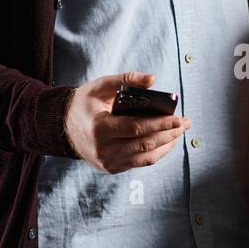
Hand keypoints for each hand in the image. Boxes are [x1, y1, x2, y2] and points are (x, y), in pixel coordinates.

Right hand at [63, 72, 190, 172]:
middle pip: (145, 145)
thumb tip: (152, 79)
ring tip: (179, 132)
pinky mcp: (111, 168)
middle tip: (186, 123)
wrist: (62, 126)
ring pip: (145, 158)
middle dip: (169, 134)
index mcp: (99, 128)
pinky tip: (167, 142)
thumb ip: (126, 79)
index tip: (179, 118)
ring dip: (167, 145)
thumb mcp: (100, 86)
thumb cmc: (84, 103)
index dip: (160, 124)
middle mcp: (103, 149)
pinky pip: (140, 163)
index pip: (137, 128)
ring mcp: (107, 162)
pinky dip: (157, 153)